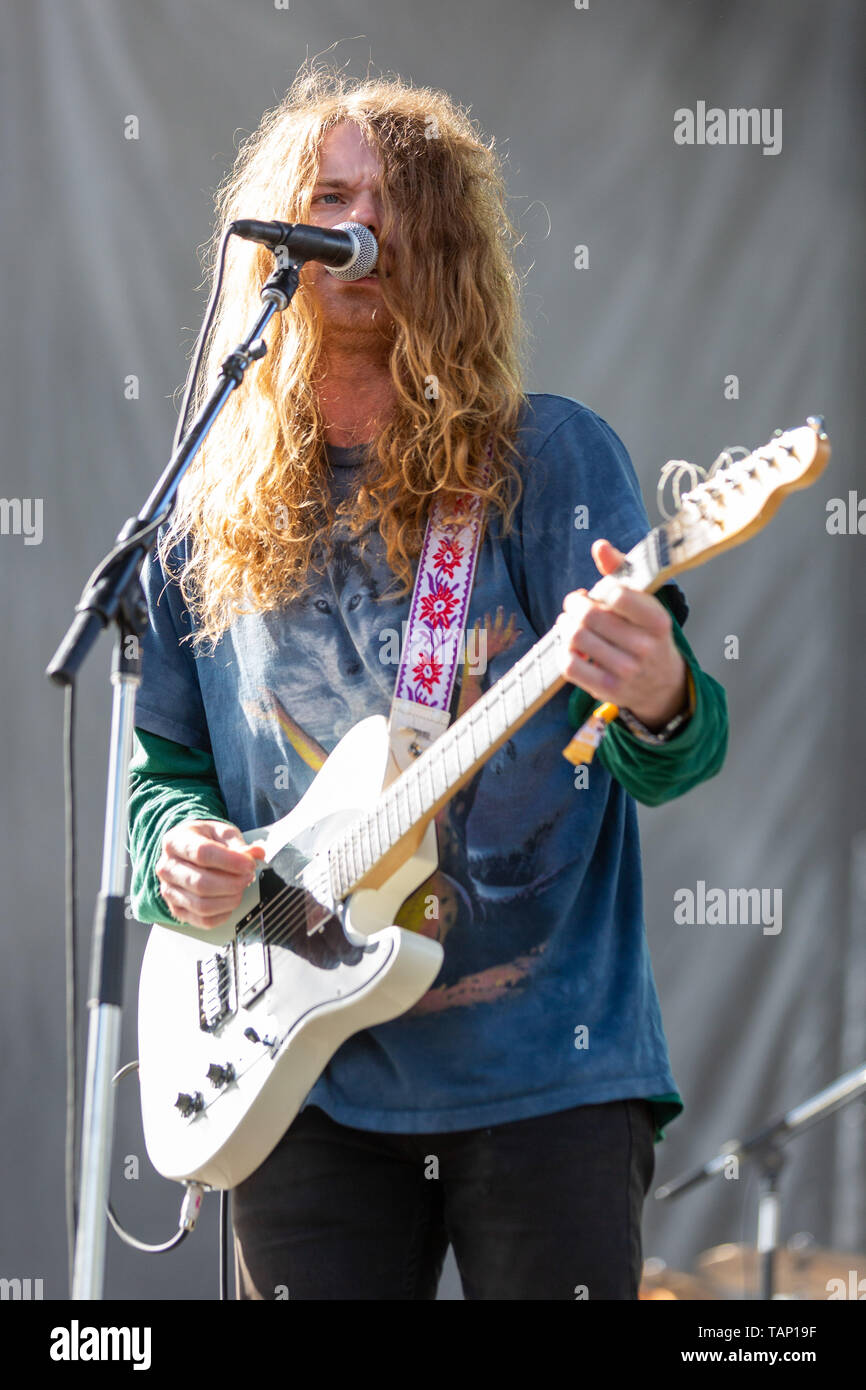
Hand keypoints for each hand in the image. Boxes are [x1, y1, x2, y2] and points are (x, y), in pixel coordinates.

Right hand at [156, 819, 265, 929]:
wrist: (186, 852)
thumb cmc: (202, 840)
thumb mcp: (221, 832)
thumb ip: (238, 844)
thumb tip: (255, 853)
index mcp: (175, 842)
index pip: (202, 853)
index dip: (230, 861)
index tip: (249, 864)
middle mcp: (168, 868)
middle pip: (201, 883)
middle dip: (233, 883)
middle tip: (248, 876)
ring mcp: (170, 891)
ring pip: (202, 905)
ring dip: (230, 899)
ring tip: (241, 887)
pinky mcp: (177, 910)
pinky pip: (203, 921)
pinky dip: (224, 914)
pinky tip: (230, 900)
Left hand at [555, 539, 687, 729]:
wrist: (662, 685)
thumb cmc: (648, 635)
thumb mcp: (645, 605)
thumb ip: (622, 573)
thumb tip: (599, 546)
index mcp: (657, 621)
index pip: (618, 596)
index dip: (596, 591)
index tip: (592, 594)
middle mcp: (644, 647)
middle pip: (589, 616)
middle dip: (573, 605)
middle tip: (573, 606)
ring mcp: (626, 671)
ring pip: (576, 639)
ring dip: (565, 626)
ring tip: (569, 624)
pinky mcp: (608, 688)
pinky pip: (570, 666)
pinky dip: (564, 651)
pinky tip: (571, 647)